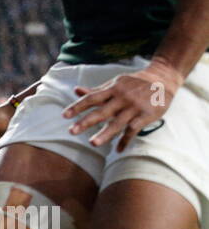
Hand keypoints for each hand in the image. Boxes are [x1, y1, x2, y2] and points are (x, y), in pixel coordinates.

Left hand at [64, 59, 182, 151]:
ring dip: (105, 134)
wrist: (164, 78)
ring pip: (118, 122)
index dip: (78, 106)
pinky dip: (125, 141)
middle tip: (72, 131)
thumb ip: (96, 91)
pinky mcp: (146, 115)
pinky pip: (134, 130)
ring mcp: (134, 107)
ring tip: (93, 143)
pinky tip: (117, 150)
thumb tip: (76, 90)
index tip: (64, 116)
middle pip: (102, 111)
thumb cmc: (135, 83)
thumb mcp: (116, 83)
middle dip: (86, 121)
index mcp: (113, 89)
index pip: (92, 98)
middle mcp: (122, 98)